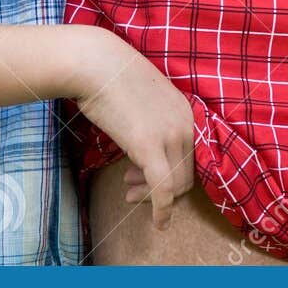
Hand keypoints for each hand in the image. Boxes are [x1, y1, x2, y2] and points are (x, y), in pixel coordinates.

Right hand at [72, 30, 195, 229]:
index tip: (144, 177)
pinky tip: (159, 223)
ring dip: (154, 196)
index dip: (172, 173)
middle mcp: (185, 124)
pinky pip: (164, 188)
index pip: (191, 156)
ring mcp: (170, 136)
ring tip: (130, 193)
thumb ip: (152, 121)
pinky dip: (163, 210)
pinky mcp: (150, 147)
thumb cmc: (111, 78)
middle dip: (162, 187)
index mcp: (186, 112)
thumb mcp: (143, 100)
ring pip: (176, 183)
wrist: (96, 63)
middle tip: (132, 190)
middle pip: (187, 173)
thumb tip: (145, 141)